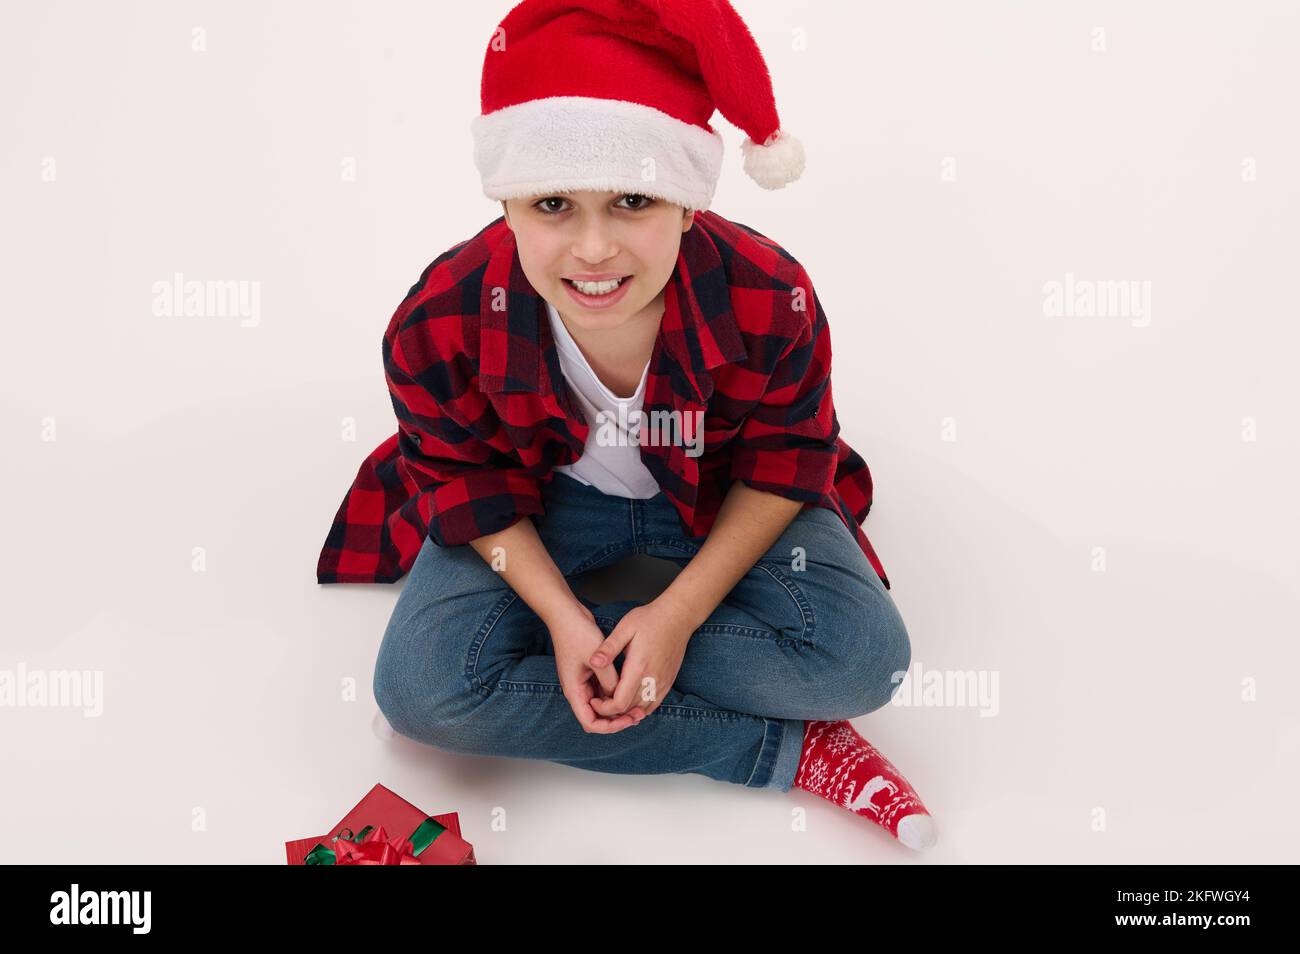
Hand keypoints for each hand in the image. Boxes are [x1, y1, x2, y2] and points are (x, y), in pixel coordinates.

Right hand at [547, 602, 646, 732]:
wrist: (566, 614)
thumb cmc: (577, 633)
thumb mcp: (596, 658)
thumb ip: (610, 680)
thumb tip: (621, 697)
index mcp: (574, 691)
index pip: (590, 722)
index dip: (608, 726)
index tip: (627, 719)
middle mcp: (578, 690)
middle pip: (597, 717)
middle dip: (616, 720)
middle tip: (638, 715)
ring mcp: (584, 682)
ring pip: (602, 705)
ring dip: (618, 708)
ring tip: (639, 706)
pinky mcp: (590, 673)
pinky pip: (604, 691)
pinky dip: (616, 694)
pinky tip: (632, 690)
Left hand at [588, 596, 695, 719]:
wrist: (679, 617)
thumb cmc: (650, 620)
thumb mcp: (625, 628)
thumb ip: (609, 647)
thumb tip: (593, 662)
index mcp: (638, 668)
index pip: (620, 703)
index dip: (604, 708)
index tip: (594, 699)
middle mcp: (652, 680)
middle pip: (629, 711)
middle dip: (611, 711)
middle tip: (598, 700)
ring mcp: (663, 683)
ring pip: (641, 711)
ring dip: (625, 711)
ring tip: (611, 700)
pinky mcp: (668, 683)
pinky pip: (653, 705)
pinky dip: (638, 708)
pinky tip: (628, 701)